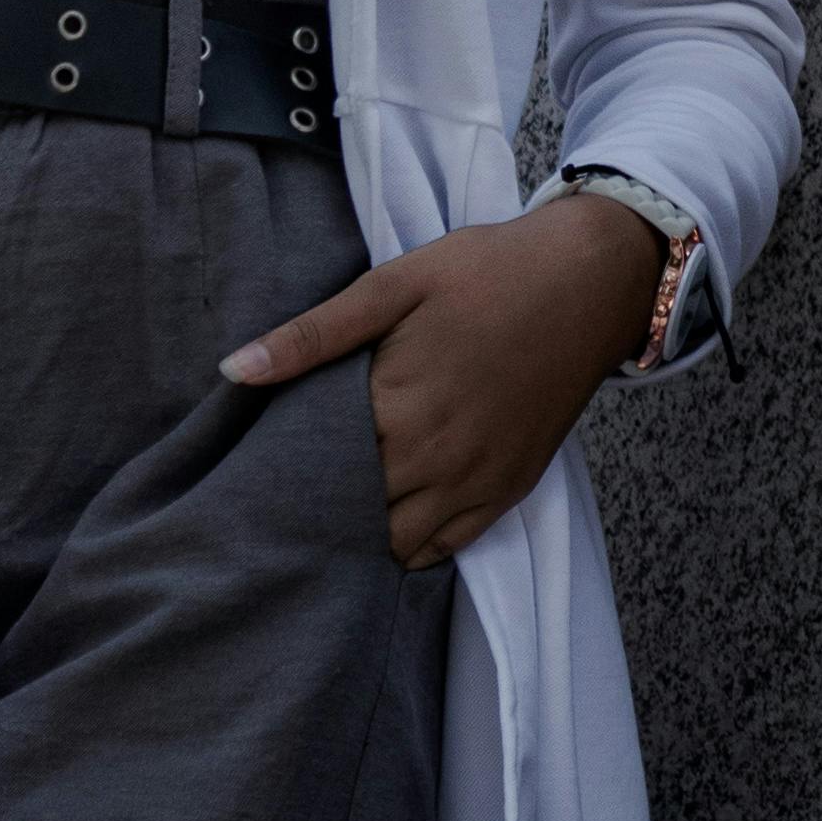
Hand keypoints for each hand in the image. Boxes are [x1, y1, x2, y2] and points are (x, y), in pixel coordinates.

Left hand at [220, 195, 663, 565]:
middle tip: (279, 487)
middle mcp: (437, 458)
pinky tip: (384, 525)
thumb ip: (313, 335)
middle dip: (312, 503)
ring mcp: (478, 482)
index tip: (251, 461)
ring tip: (326, 508)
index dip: (280, 466)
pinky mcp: (510, 490)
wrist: (588, 283)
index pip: (315, 465)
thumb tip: (233, 371)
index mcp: (398, 405)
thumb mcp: (392, 284)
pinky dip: (411, 547)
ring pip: (397, 542)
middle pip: (352, 509)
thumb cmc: (483, 273)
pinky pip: (448, 547)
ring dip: (359, 531)